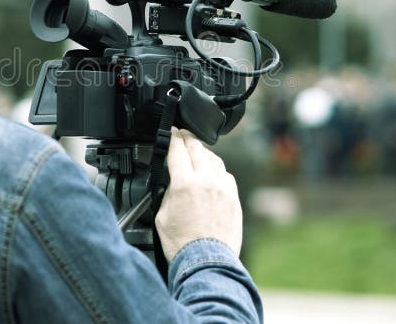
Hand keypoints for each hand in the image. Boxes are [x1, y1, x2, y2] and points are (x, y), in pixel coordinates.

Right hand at [155, 128, 242, 261]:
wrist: (206, 261)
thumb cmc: (182, 244)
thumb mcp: (162, 214)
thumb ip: (168, 192)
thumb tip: (173, 181)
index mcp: (184, 184)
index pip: (177, 149)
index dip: (172, 137)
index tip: (170, 132)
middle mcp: (206, 181)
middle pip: (196, 147)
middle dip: (187, 138)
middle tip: (182, 135)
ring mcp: (223, 188)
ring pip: (214, 158)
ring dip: (203, 152)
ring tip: (196, 152)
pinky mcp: (234, 198)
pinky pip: (226, 175)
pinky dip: (217, 169)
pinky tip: (212, 173)